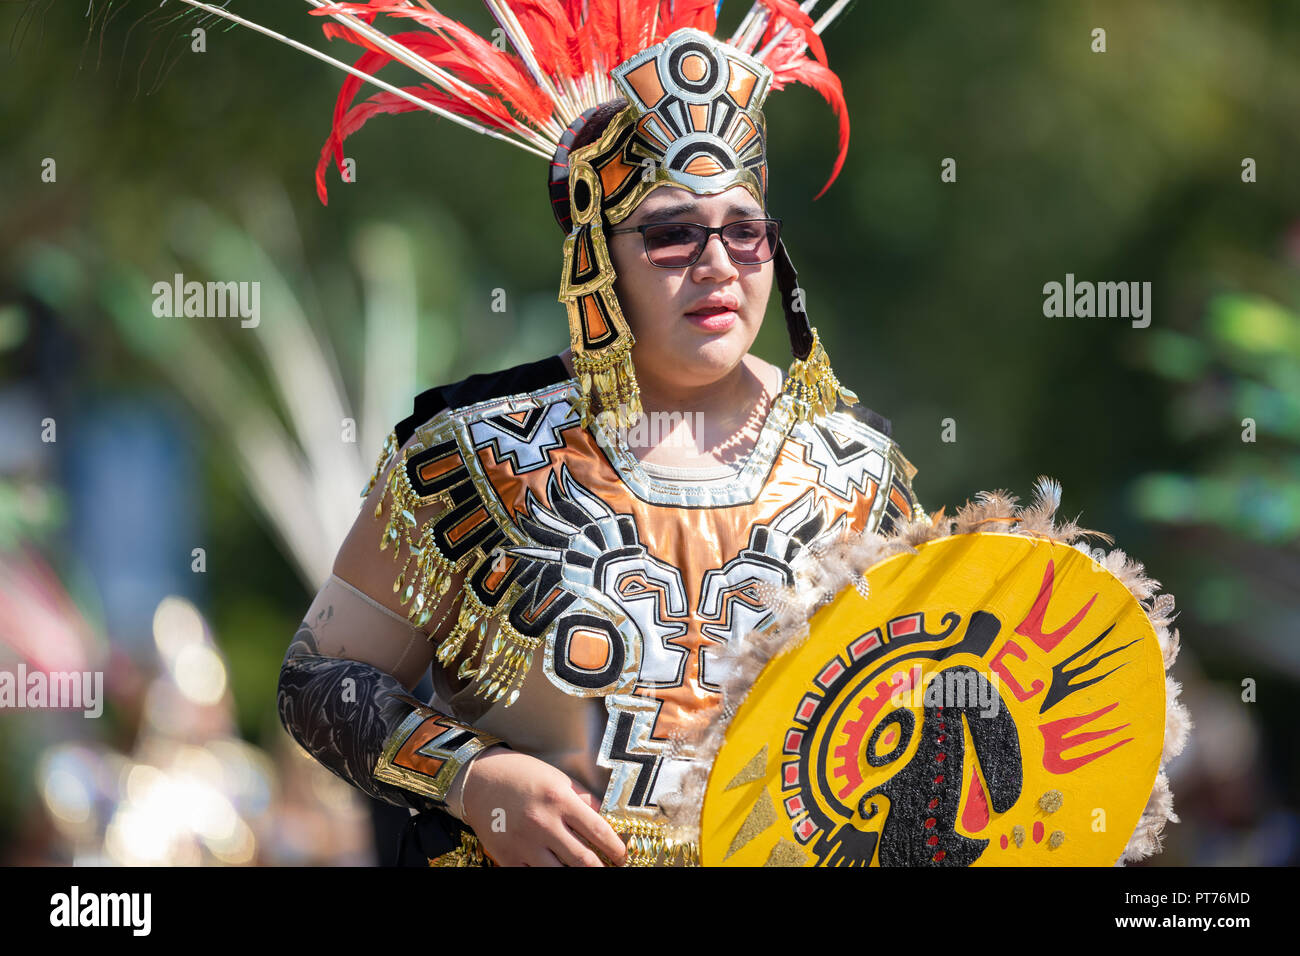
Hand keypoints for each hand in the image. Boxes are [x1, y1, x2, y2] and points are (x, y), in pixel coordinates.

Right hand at [459, 746, 626, 866]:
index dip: (616, 849)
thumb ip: (582, 798)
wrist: (479, 779)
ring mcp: (524, 843)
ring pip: (560, 874)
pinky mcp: (507, 857)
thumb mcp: (557, 778)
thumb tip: (605, 818)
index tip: (621, 856)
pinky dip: (547, 875)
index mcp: (559, 799)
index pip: (598, 831)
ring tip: (584, 872)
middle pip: (583, 860)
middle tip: (609, 871)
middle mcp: (543, 823)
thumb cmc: (521, 775)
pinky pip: (533, 876)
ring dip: (576, 876)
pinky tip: (555, 870)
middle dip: (601, 870)